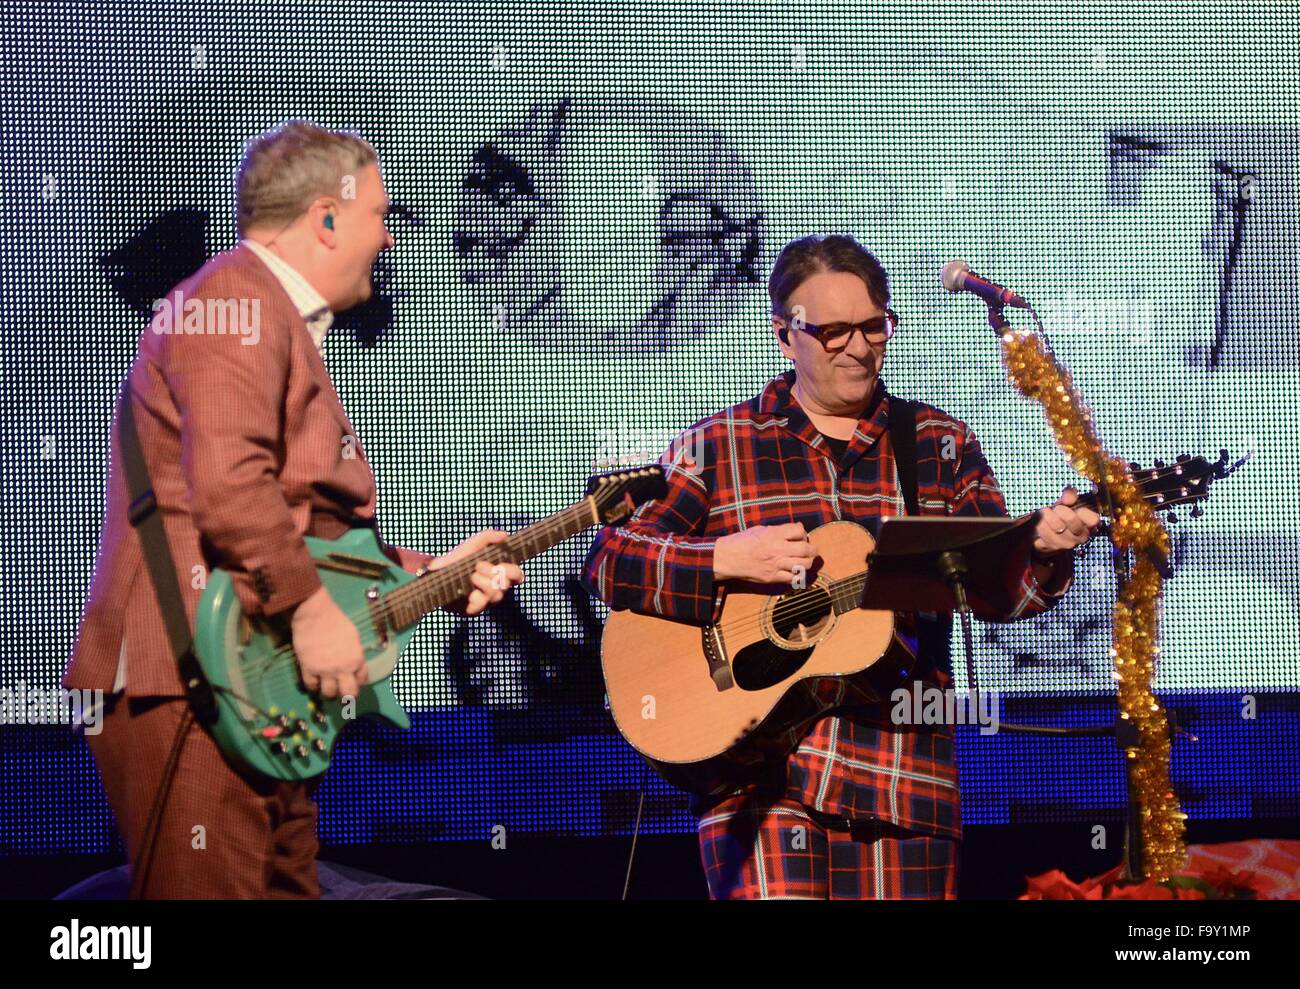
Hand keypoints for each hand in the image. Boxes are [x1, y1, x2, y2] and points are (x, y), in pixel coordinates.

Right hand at [291, 585, 368, 699]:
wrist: (315, 616)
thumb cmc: (337, 622)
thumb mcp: (354, 638)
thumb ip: (354, 653)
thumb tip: (354, 663)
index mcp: (357, 660)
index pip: (363, 679)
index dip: (359, 681)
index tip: (354, 680)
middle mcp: (343, 669)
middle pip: (348, 694)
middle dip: (347, 697)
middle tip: (343, 694)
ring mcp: (325, 671)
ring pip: (329, 694)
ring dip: (329, 693)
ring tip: (327, 688)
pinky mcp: (308, 670)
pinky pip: (311, 686)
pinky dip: (313, 686)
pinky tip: (314, 682)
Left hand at [429, 529, 524, 615]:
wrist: (436, 572)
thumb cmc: (457, 559)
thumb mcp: (472, 545)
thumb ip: (488, 537)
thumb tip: (505, 535)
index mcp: (498, 574)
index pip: (517, 576)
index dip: (514, 572)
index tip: (501, 564)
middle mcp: (495, 588)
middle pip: (507, 585)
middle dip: (494, 573)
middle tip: (478, 566)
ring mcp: (485, 600)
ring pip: (497, 595)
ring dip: (484, 582)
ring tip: (472, 576)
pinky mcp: (474, 609)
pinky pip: (482, 605)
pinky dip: (476, 597)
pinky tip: (468, 593)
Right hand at [713, 523, 817, 583]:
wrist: (727, 558)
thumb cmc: (742, 541)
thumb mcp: (760, 529)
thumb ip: (779, 530)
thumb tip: (796, 529)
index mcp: (774, 534)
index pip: (799, 530)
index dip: (803, 533)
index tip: (800, 536)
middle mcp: (777, 549)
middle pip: (806, 550)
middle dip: (812, 550)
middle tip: (811, 551)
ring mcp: (776, 564)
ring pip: (803, 565)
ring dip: (808, 563)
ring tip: (805, 562)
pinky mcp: (772, 577)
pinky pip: (793, 579)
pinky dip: (798, 576)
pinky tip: (796, 572)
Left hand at [1033, 486, 1101, 557]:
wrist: (1046, 532)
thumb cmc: (1061, 515)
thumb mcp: (1067, 503)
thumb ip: (1070, 496)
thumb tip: (1068, 496)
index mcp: (1089, 525)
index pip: (1093, 519)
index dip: (1082, 511)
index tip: (1072, 507)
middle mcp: (1080, 537)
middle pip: (1072, 520)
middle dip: (1060, 510)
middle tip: (1055, 508)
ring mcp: (1065, 544)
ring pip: (1055, 529)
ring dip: (1046, 517)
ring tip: (1043, 513)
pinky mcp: (1050, 548)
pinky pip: (1042, 536)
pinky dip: (1038, 526)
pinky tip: (1039, 523)